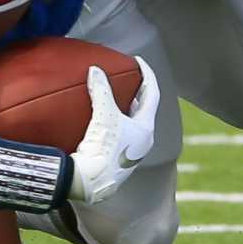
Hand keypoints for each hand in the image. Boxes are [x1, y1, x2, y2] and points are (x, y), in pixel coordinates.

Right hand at [67, 61, 159, 206]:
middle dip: (138, 92)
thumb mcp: (104, 115)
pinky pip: (121, 134)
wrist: (90, 181)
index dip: (147, 75)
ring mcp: (132, 153)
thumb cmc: (103, 148)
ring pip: (134, 124)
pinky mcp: (118, 161)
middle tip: (130, 78)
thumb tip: (95, 70)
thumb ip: (101, 90)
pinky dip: (116, 122)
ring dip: (127, 109)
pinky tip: (103, 121)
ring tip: (117, 97)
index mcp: (146, 128)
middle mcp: (143, 141)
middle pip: (145, 110)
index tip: (139, 62)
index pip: (152, 94)